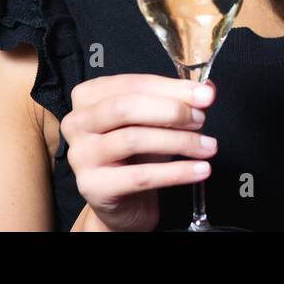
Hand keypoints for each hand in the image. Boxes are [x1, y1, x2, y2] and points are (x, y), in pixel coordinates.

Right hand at [61, 74, 215, 231]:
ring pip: (133, 139)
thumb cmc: (136, 154)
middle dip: (171, 111)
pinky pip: (140, 176)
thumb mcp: (154, 121)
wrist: (123, 200)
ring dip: (178, 141)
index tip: (204, 95)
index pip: (132, 83)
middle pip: (125, 107)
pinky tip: (199, 169)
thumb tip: (205, 91)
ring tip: (206, 146)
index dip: (171, 88)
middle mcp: (77, 123)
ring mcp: (81, 156)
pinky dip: (176, 172)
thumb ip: (176, 101)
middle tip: (201, 119)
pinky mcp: (93, 187)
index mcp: (88, 96)